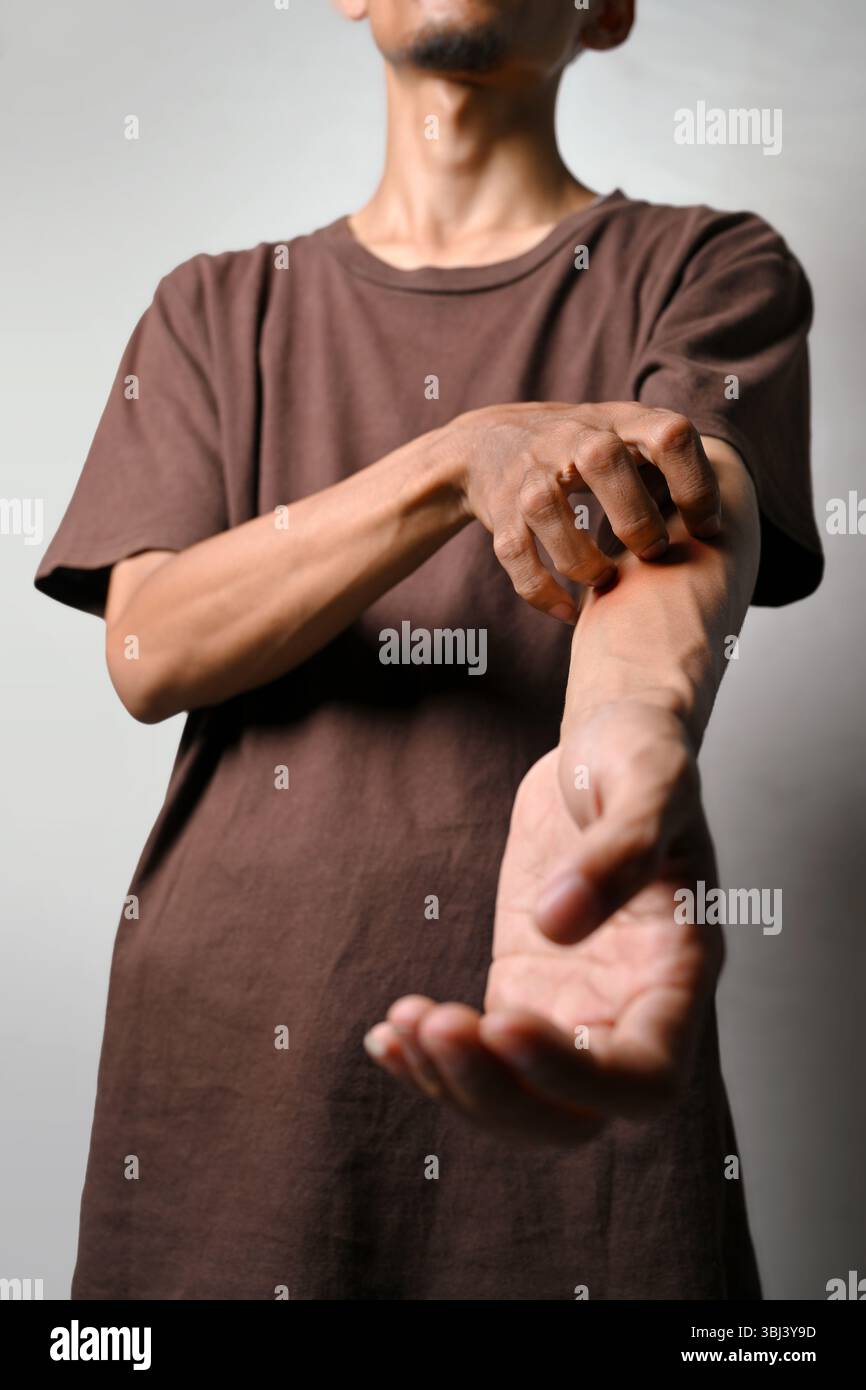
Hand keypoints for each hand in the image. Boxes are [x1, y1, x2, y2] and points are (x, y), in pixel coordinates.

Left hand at [363, 705, 721, 1143]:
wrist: (602, 745)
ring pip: (521, 1101)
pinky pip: (483, 1054)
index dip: (576, 1074)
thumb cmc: (640, 754)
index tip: (502, 1019)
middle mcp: (631, 1008)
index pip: (646, 1077)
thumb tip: (556, 927)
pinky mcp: (525, 988)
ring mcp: (575, 1006)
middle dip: (497, 1091)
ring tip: (399, 1023)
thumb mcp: (648, 779)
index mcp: (680, 973)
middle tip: (433, 1022)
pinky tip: (386, 1034)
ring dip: (453, 1082)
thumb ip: (618, 850)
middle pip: (575, 1114)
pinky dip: (430, 1061)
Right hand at [444, 400, 721, 619]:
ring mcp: (529, 473)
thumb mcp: (629, 435)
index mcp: (620, 422)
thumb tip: (732, 522)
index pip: (669, 435)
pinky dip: (543, 592)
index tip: (708, 528)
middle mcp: (571, 438)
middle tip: (652, 554)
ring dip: (583, 560)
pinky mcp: (500, 513)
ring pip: (547, 511)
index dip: (695, 484)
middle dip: (635, 519)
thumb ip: (674, 463)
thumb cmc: (584, 449)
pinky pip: (515, 556)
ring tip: (606, 583)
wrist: (490, 442)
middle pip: (602, 460)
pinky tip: (569, 612)